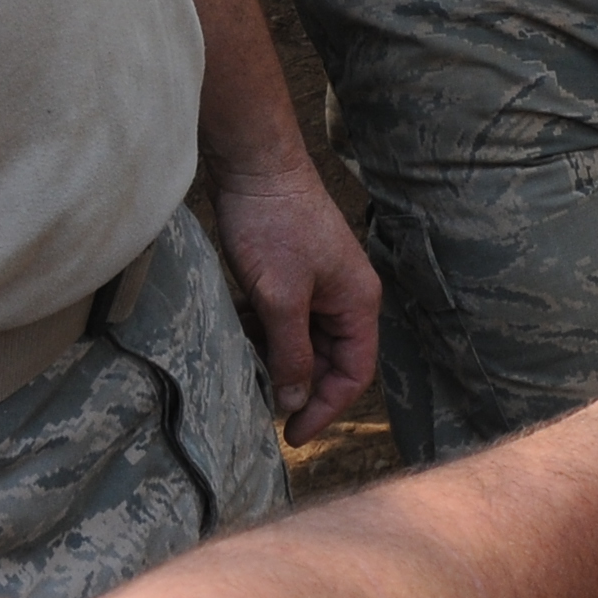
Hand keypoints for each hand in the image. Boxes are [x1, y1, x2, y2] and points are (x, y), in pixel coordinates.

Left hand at [206, 159, 380, 444]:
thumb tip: (295, 401)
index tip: (293, 434)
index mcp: (358, 302)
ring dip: (278, 358)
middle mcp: (346, 296)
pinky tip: (239, 332)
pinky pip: (286, 320)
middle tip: (261, 403)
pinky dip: (265, 332)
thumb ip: (291, 353)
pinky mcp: (294, 274)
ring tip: (246, 368)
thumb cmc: (274, 225)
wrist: (254, 164)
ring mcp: (320, 284)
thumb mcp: (280, 298)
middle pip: (330, 360)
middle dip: (299, 384)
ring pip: (304, 341)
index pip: (354, 373)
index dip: (326, 408)